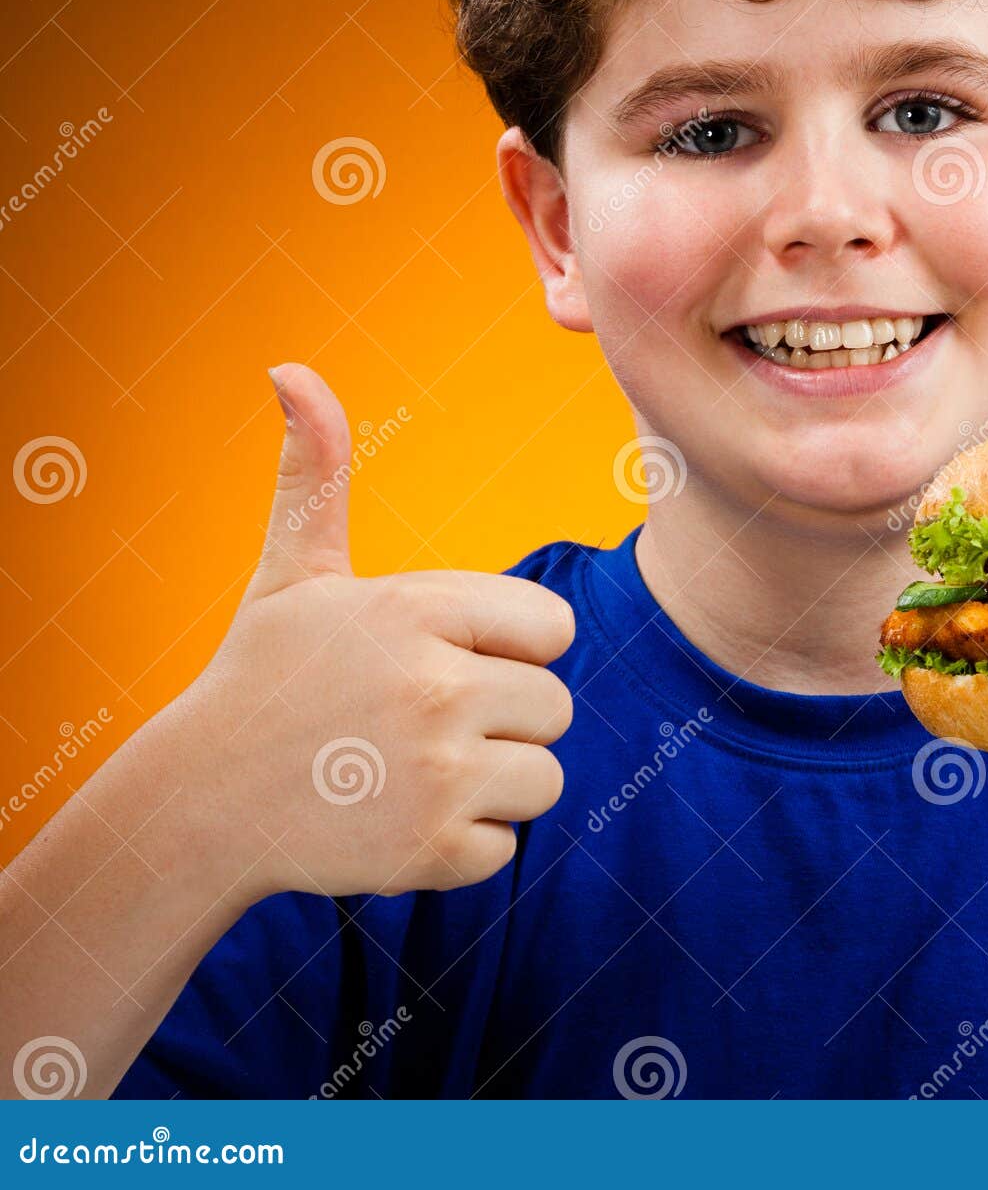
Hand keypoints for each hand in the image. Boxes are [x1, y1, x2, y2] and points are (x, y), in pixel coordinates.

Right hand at [178, 363, 573, 901]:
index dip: (510, 648)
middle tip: (421, 725)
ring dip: (493, 783)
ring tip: (414, 772)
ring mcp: (438, 774)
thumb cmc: (265, 676)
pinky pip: (509, 845)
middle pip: (555, 706)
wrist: (198, 806)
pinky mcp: (433, 852)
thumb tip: (290, 370)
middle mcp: (436, 686)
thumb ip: (316, 474)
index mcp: (418, 608)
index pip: (553, 628)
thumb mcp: (294, 572)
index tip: (448, 659)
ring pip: (544, 778)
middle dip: (503, 718)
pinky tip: (398, 822)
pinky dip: (464, 845)